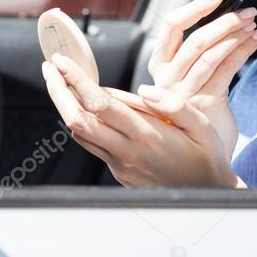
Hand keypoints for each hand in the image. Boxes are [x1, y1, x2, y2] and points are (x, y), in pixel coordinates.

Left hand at [43, 56, 243, 187]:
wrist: (207, 194)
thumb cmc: (206, 157)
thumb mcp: (202, 126)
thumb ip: (174, 104)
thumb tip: (143, 89)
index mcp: (147, 135)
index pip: (100, 104)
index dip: (77, 80)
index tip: (63, 62)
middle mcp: (127, 151)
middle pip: (77, 119)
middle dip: (58, 91)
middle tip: (49, 69)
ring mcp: (120, 164)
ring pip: (79, 134)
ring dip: (66, 107)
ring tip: (62, 83)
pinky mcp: (119, 171)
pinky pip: (93, 144)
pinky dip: (84, 122)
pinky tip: (87, 107)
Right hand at [145, 0, 256, 158]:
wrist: (202, 153)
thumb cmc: (198, 112)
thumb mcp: (190, 79)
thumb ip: (199, 53)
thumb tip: (226, 17)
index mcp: (160, 66)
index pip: (172, 27)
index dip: (197, 7)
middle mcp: (167, 79)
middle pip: (195, 40)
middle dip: (224, 21)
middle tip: (246, 10)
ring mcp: (184, 93)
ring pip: (211, 54)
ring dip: (236, 35)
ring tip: (253, 23)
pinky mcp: (204, 104)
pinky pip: (226, 70)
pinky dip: (243, 51)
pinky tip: (256, 41)